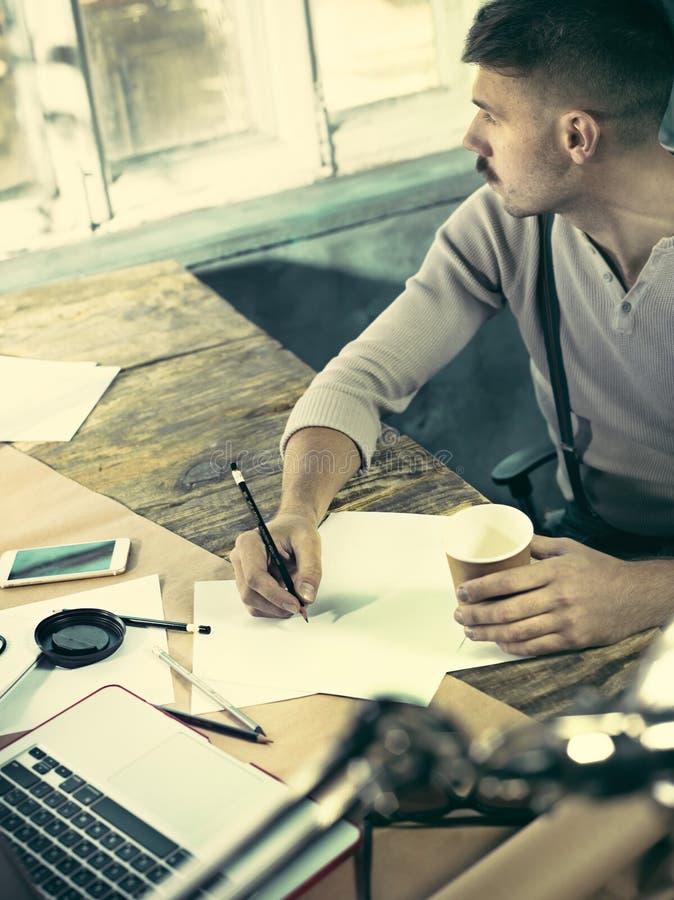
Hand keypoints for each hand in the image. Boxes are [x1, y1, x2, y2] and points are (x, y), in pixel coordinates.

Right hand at [230, 512, 321, 617]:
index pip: (254, 576)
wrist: (292, 529)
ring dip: (276, 609)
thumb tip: (306, 596)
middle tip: (301, 607)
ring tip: (298, 602)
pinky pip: (257, 605)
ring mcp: (241, 573)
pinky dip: (274, 609)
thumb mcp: (309, 543)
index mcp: (248, 543)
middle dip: (276, 605)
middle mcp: (239, 558)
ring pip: (252, 603)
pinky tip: (289, 600)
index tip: (296, 604)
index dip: (275, 595)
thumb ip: (310, 569)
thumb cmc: (297, 531)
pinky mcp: (247, 584)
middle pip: (250, 593)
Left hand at [454, 535, 662, 655]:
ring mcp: (566, 620)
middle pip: (507, 610)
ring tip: (471, 630)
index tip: (462, 591)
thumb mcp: (569, 548)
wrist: (637, 595)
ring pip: (517, 632)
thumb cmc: (600, 569)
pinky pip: (536, 647)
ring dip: (488, 633)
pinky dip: (513, 647)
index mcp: (555, 571)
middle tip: (459, 614)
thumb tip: (508, 539)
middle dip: (477, 614)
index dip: (480, 589)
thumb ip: (537, 545)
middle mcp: (558, 596)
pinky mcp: (573, 639)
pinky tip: (499, 642)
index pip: (508, 581)